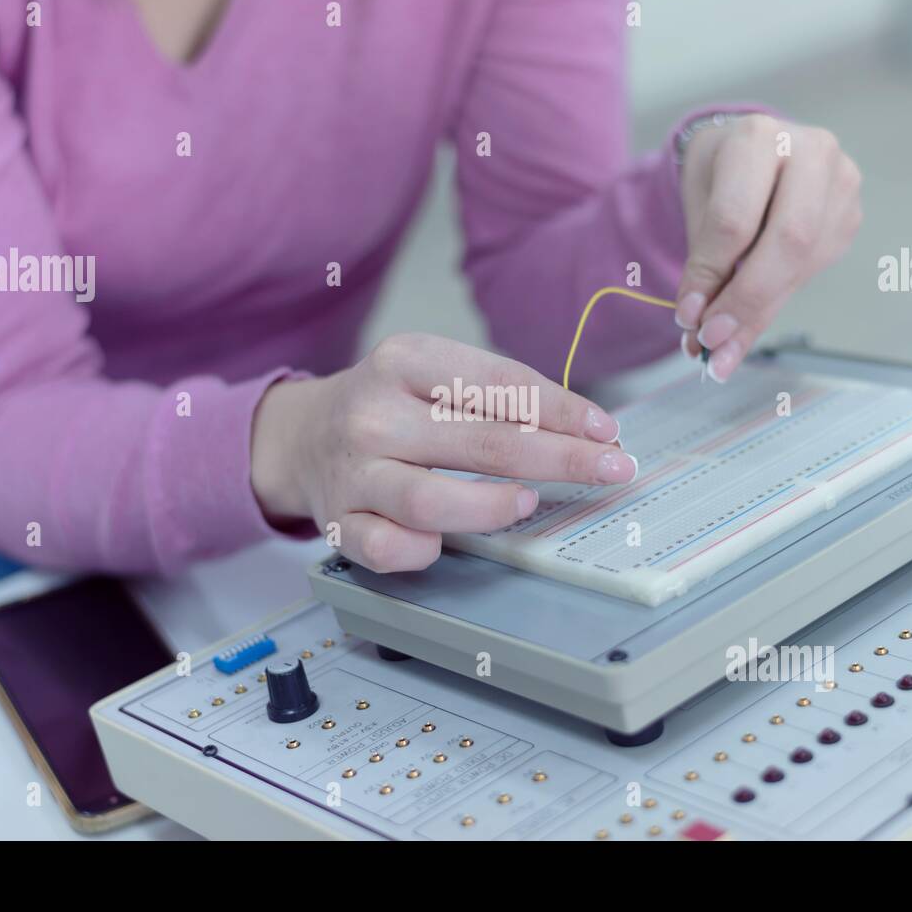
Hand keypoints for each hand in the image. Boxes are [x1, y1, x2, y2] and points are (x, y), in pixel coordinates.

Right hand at [249, 334, 634, 572]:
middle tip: (611, 470)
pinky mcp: (338, 522)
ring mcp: (354, 472)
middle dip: (561, 459)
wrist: (300, 436)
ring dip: (492, 506)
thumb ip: (499, 397)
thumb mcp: (433, 374)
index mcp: (405, 361)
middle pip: (484, 442)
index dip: (563, 410)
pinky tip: (444, 542)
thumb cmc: (388, 406)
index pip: (500, 384)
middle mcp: (375, 413)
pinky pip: (390, 548)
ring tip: (526, 503)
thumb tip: (587, 430)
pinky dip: (425, 550)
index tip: (606, 431)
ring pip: (432, 500)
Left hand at [674, 114, 861, 380]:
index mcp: (759, 137)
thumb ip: (702, 266)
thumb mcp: (697, 209)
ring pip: (805, 260)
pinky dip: (776, 300)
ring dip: (762, 309)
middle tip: (713, 339)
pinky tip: (751, 313)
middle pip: (788, 239)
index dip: (712, 274)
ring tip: (725, 343)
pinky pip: (813, 269)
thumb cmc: (722, 177)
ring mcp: (841, 183)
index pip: (735, 218)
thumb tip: (698, 332)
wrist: (753, 154)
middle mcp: (812, 152)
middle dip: (747, 299)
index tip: (689, 318)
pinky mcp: (850, 215)